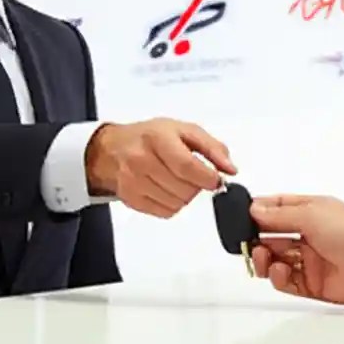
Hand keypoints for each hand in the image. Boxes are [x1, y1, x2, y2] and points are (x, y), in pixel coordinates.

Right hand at [84, 118, 235, 218]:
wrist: (114, 149)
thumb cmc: (151, 137)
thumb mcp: (184, 130)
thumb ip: (212, 147)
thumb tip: (230, 169)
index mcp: (157, 138)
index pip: (187, 166)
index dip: (208, 177)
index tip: (216, 180)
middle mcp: (141, 160)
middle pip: (184, 188)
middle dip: (198, 186)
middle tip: (194, 175)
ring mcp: (133, 182)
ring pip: (177, 203)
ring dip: (186, 195)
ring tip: (179, 180)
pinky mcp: (131, 199)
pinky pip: (165, 212)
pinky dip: (174, 204)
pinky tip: (168, 189)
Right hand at [248, 195, 343, 304]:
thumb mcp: (309, 213)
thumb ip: (278, 214)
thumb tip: (254, 209)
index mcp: (311, 212)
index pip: (278, 209)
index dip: (259, 212)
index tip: (242, 217)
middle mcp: (309, 235)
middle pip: (273, 237)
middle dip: (257, 238)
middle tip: (246, 241)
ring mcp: (310, 260)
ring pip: (276, 260)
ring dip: (264, 259)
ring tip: (262, 257)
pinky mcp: (312, 284)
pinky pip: (286, 282)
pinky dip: (278, 277)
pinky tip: (280, 271)